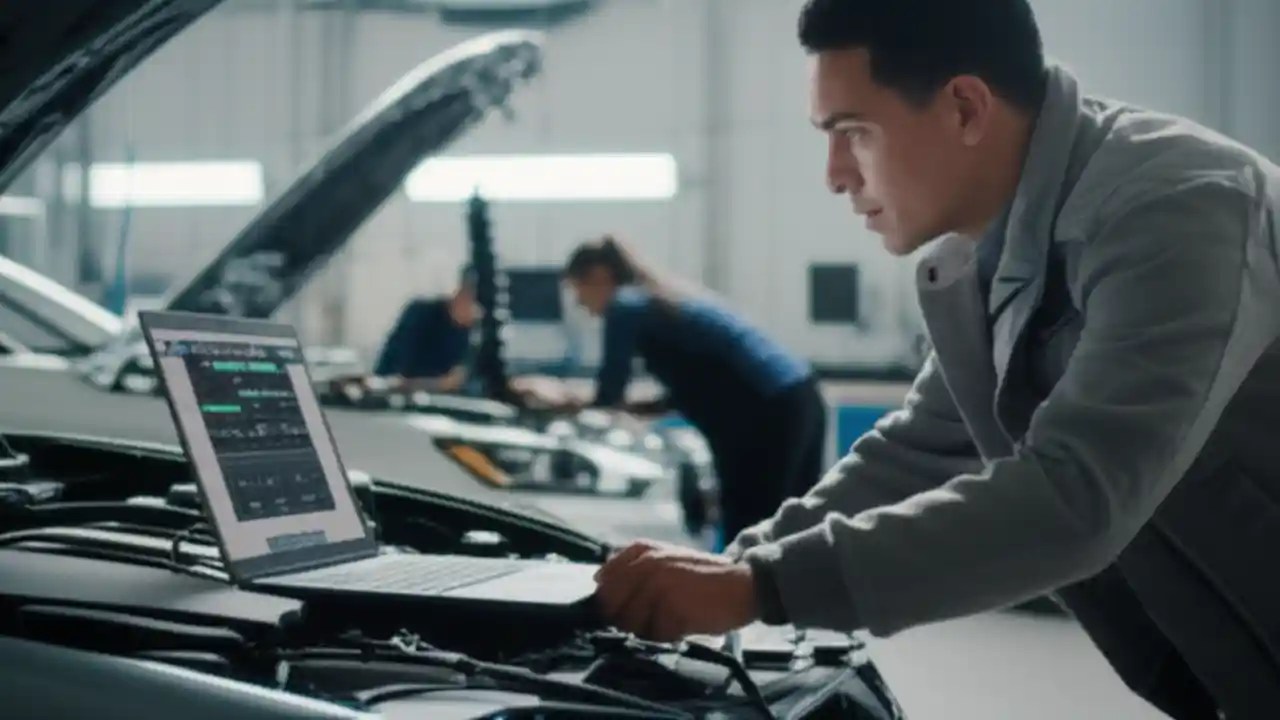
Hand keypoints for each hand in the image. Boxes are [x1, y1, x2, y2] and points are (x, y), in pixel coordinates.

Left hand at [594, 540, 758, 641]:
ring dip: (648, 629)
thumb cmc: (704, 576)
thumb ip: (633, 566)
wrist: (742, 584)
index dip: (610, 600)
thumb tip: (598, 581)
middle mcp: (647, 565)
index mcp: (644, 551)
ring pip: (631, 624)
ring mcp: (659, 588)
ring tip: (671, 618)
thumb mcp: (667, 558)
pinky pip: (655, 635)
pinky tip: (683, 625)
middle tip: (653, 617)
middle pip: (613, 606)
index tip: (621, 609)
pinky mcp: (672, 610)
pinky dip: (667, 636)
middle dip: (626, 618)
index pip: (605, 579)